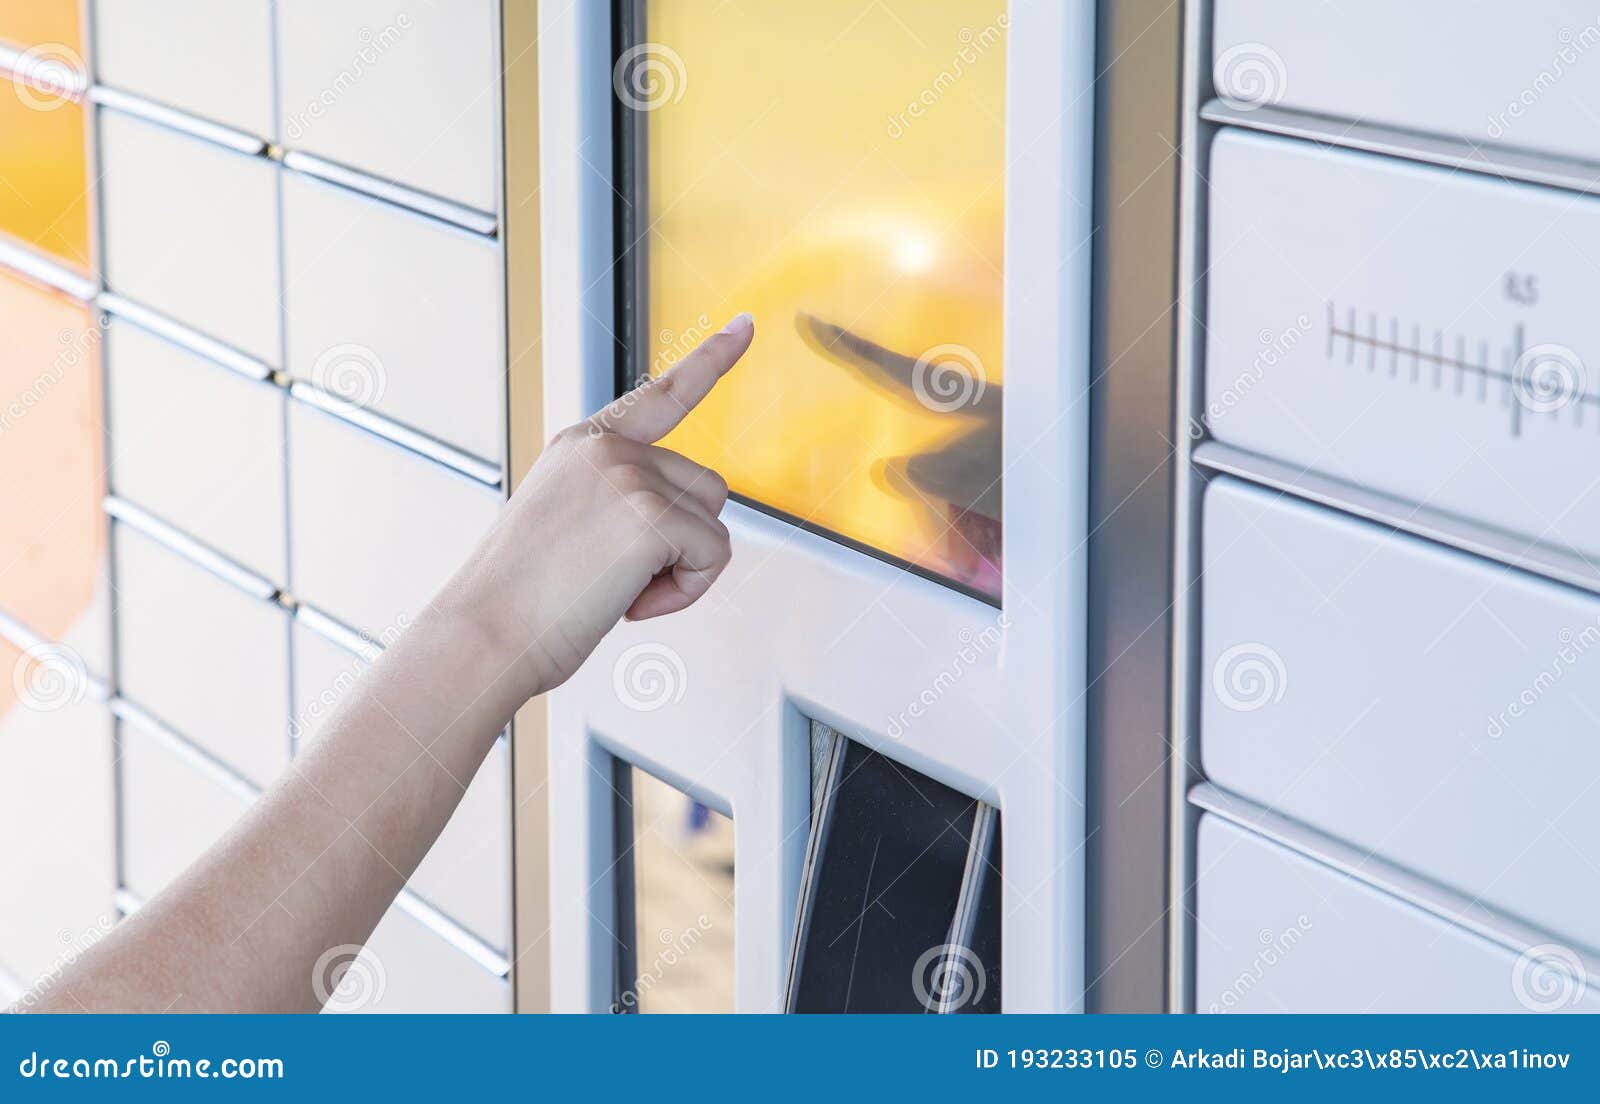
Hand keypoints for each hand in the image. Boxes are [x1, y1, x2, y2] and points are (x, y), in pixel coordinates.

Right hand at [437, 313, 753, 697]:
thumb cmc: (518, 604)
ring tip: (618, 593)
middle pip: (706, 487)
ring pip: (714, 523)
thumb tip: (681, 527)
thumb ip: (619, 504)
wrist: (482, 634)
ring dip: (684, 569)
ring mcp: (630, 476)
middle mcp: (608, 449)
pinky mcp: (651, 515)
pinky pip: (713, 556)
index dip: (711, 360)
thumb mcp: (566, 527)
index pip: (661, 395)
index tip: (746, 324)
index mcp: (582, 445)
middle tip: (616, 582)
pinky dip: (686, 592)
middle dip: (682, 543)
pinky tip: (630, 604)